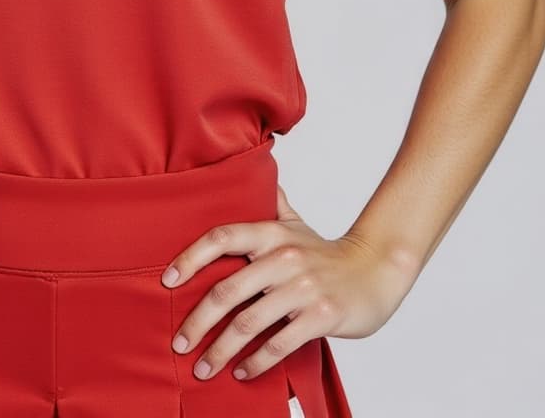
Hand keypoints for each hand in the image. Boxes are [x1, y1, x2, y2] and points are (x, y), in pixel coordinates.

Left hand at [161, 184, 416, 383]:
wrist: (377, 271)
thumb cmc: (328, 253)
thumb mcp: (297, 223)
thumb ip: (271, 204)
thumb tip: (251, 171)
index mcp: (272, 234)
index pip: (222, 237)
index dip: (191, 257)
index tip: (167, 280)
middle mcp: (284, 257)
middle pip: (227, 291)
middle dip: (197, 322)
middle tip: (179, 344)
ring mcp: (303, 288)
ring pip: (249, 323)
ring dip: (221, 350)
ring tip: (203, 367)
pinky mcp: (321, 316)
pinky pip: (279, 343)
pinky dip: (256, 362)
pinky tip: (242, 372)